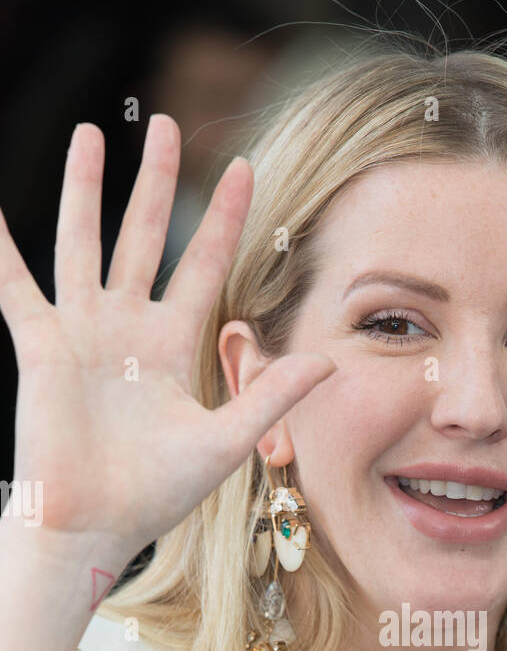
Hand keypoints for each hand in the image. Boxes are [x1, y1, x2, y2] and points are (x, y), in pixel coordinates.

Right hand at [0, 115, 334, 562]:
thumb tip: (330, 361)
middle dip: (157, 181)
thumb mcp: (226, 441)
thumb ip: (272, 396)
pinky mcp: (41, 346)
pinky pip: (15, 285)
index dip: (224, 218)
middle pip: (146, 236)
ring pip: (84, 242)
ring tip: (92, 133)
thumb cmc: (158, 494)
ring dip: (85, 188)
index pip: (205, 264)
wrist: (96, 525)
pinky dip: (1, 246)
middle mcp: (129, 328)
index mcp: (174, 345)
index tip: (245, 167)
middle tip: (168, 124)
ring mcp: (83, 332)